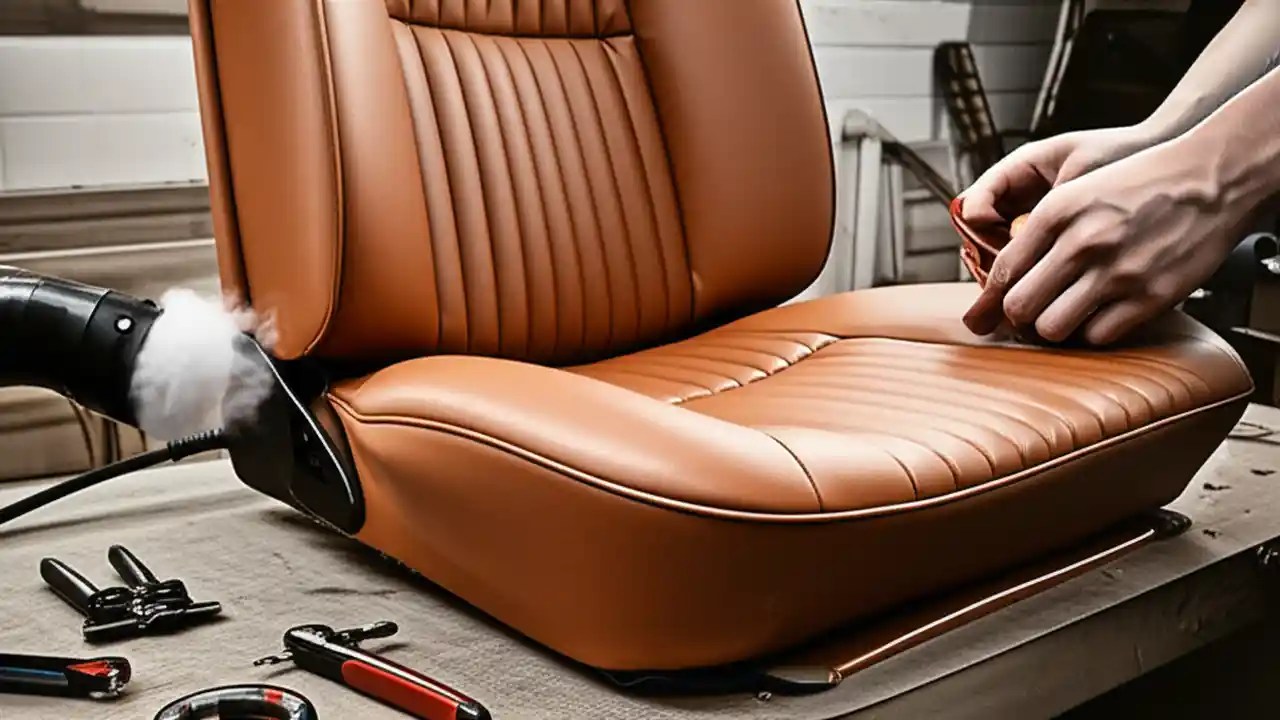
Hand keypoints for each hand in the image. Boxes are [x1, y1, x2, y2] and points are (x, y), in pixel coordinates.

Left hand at [963, 136, 1245, 345]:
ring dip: (1052, 329)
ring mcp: (1117, 271)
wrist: (1212, 177)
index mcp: (1057, 211)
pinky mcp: (1150, 295)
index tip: (983, 317)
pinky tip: (1097, 317)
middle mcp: (1082, 241)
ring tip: (1063, 316)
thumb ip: (1039, 231)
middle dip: (1017, 319)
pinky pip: (1098, 336)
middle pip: (1020, 307)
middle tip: (1027, 318)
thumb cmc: (1140, 184)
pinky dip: (1092, 333)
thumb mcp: (1079, 191)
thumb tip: (1002, 278)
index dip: (988, 301)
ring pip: (1052, 328)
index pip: (1003, 270)